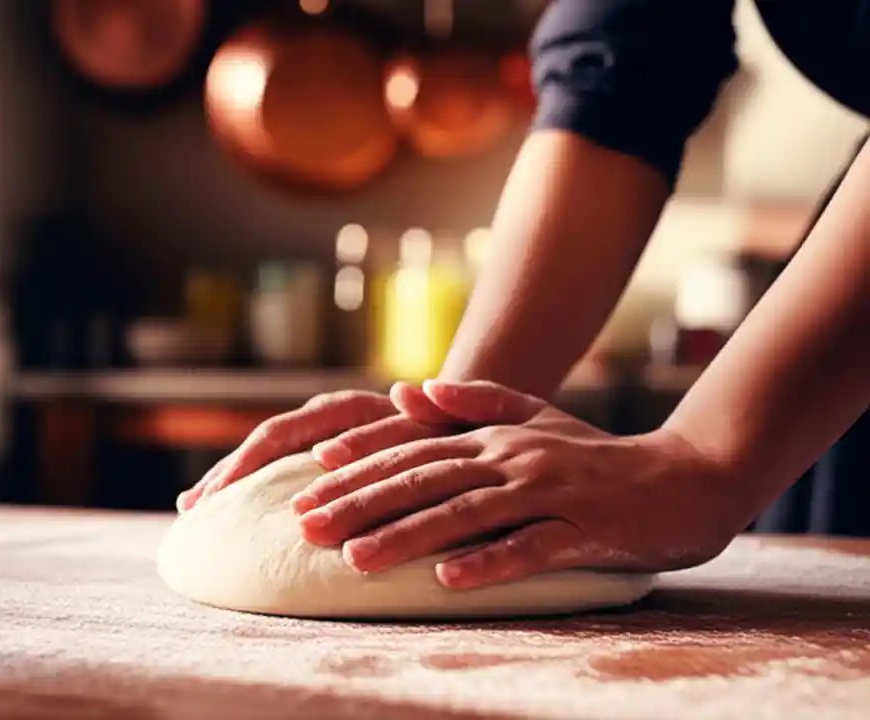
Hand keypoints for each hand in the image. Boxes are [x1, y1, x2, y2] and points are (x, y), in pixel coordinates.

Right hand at [176, 385, 456, 511]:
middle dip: (229, 474)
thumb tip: (405, 389)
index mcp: (351, 410)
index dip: (254, 458)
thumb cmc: (464, 427)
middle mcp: (328, 422)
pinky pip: (278, 475)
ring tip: (193, 511)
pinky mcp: (324, 464)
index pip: (289, 429)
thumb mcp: (455, 416)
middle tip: (195, 508)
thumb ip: (434, 406)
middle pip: (265, 443)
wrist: (468, 425)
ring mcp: (323, 442)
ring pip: (265, 458)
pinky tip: (221, 515)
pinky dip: (250, 492)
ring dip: (230, 482)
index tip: (228, 487)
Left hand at [291, 380, 754, 588]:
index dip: (358, 469)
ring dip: (407, 535)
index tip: (305, 486)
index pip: (413, 451)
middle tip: (304, 526)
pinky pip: (531, 548)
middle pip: (424, 480)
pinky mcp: (585, 529)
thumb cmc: (599, 457)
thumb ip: (473, 404)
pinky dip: (489, 561)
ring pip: (465, 513)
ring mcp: (549, 492)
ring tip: (355, 559)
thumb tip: (407, 391)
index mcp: (495, 437)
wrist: (687, 478)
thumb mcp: (535, 420)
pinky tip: (448, 579)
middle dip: (360, 503)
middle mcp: (513, 458)